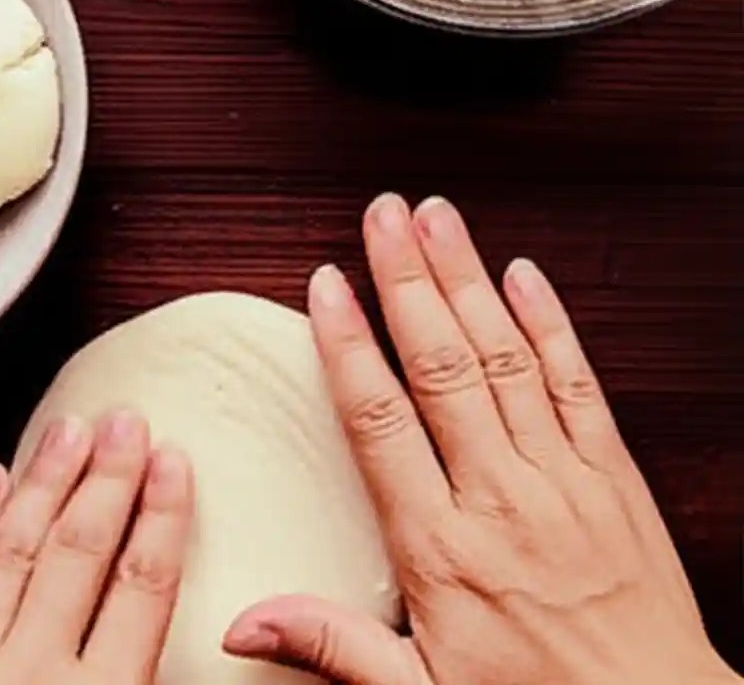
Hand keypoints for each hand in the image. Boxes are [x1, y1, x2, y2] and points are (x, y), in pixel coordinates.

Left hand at [0, 412, 193, 684]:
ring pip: (11, 553)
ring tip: (67, 431)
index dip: (163, 515)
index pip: (144, 586)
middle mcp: (34, 674)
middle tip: (123, 421)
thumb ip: (151, 682)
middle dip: (106, 479)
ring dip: (43, 485)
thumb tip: (213, 644)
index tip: (173, 460)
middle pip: (78, 552)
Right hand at [223, 195, 739, 684]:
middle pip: (443, 365)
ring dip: (469, 281)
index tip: (326, 287)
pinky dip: (552, 325)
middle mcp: (501, 497)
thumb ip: (331, 646)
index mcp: (442, 547)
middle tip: (383, 215)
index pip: (381, 421)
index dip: (349, 345)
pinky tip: (524, 276)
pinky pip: (578, 385)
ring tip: (439, 219)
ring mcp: (562, 479)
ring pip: (506, 358)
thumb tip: (245, 625)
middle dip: (408, 280)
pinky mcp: (613, 477)